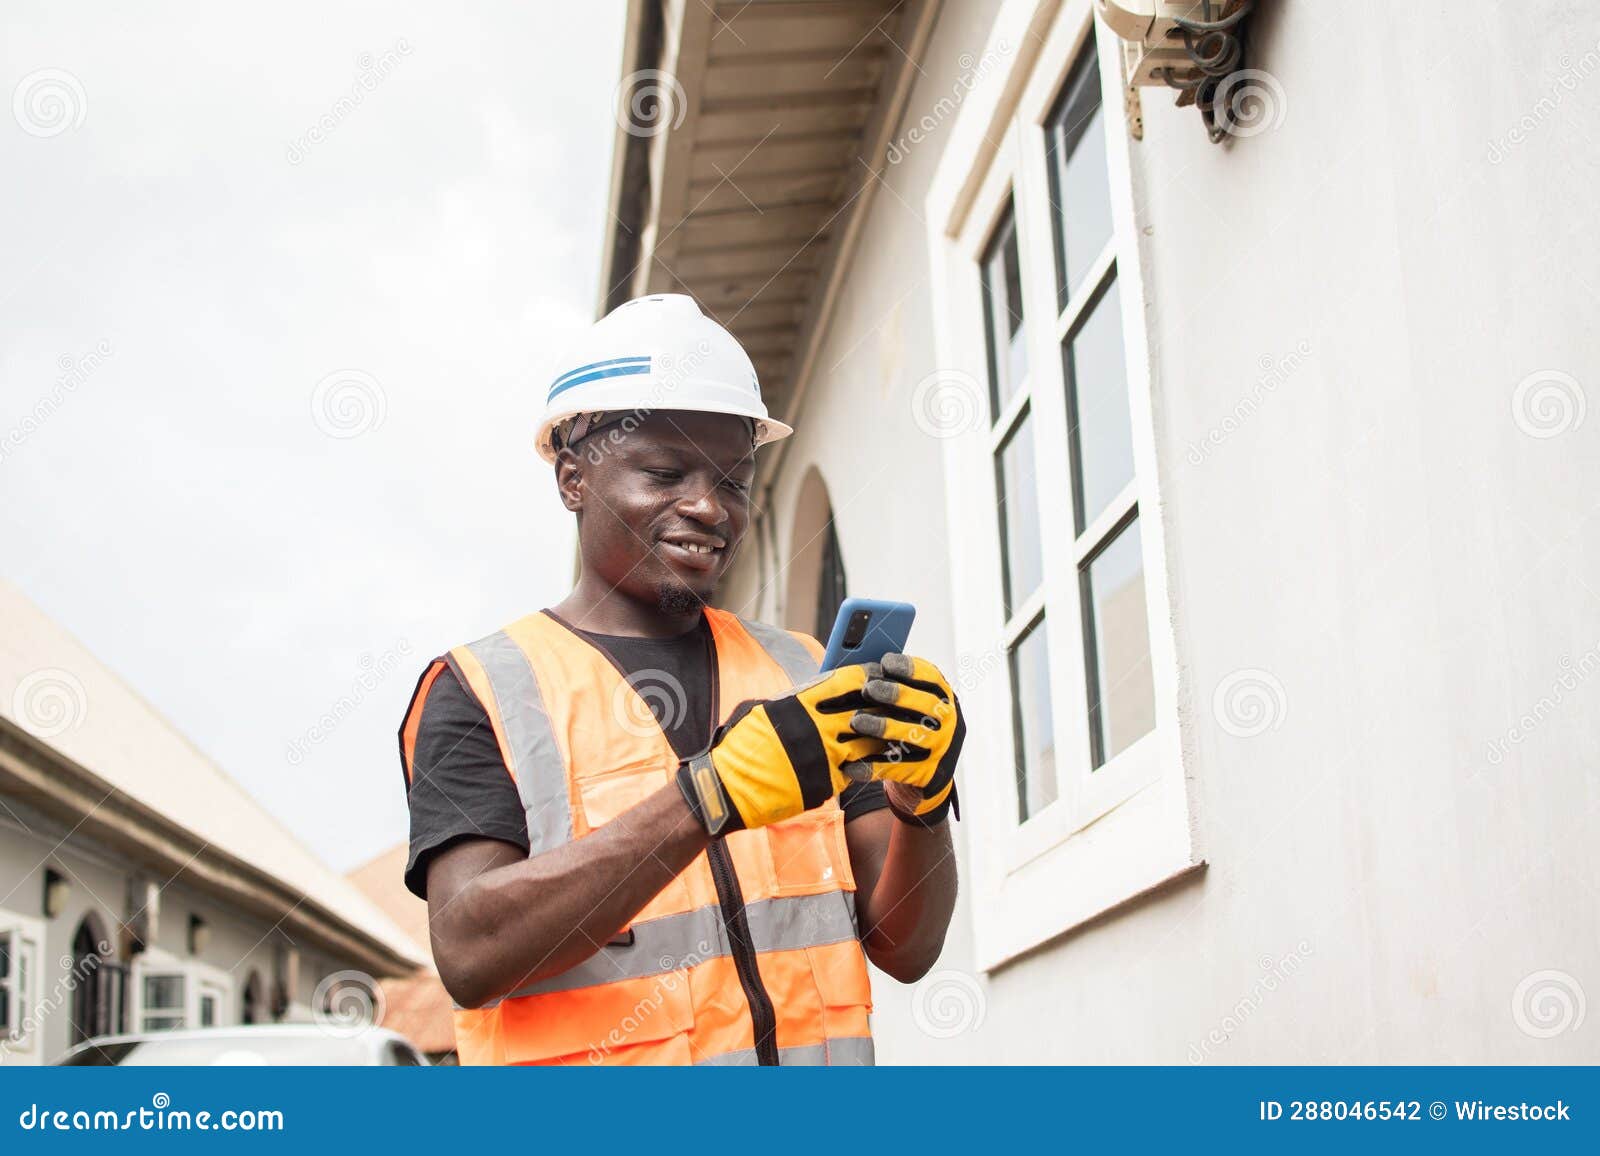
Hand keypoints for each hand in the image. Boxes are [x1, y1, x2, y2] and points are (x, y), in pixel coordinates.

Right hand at [674, 663, 884, 833]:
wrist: (729, 789)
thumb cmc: (740, 746)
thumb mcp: (760, 710)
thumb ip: (791, 699)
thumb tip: (813, 689)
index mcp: (800, 703)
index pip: (847, 681)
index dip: (868, 676)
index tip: (878, 673)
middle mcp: (817, 727)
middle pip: (865, 709)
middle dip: (882, 703)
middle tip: (893, 699)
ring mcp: (825, 757)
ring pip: (868, 740)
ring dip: (880, 734)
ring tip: (889, 729)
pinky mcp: (828, 783)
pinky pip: (857, 769)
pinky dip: (866, 762)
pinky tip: (873, 758)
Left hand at [841, 653, 963, 825]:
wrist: (932, 771)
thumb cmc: (915, 725)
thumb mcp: (918, 703)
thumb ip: (901, 687)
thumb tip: (868, 671)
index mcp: (945, 698)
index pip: (932, 678)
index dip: (909, 669)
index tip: (885, 663)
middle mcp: (947, 722)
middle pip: (925, 705)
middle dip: (895, 694)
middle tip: (868, 688)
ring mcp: (938, 748)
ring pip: (911, 736)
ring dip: (882, 727)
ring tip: (856, 720)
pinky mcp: (925, 772)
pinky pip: (896, 767)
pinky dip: (872, 766)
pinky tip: (850, 764)